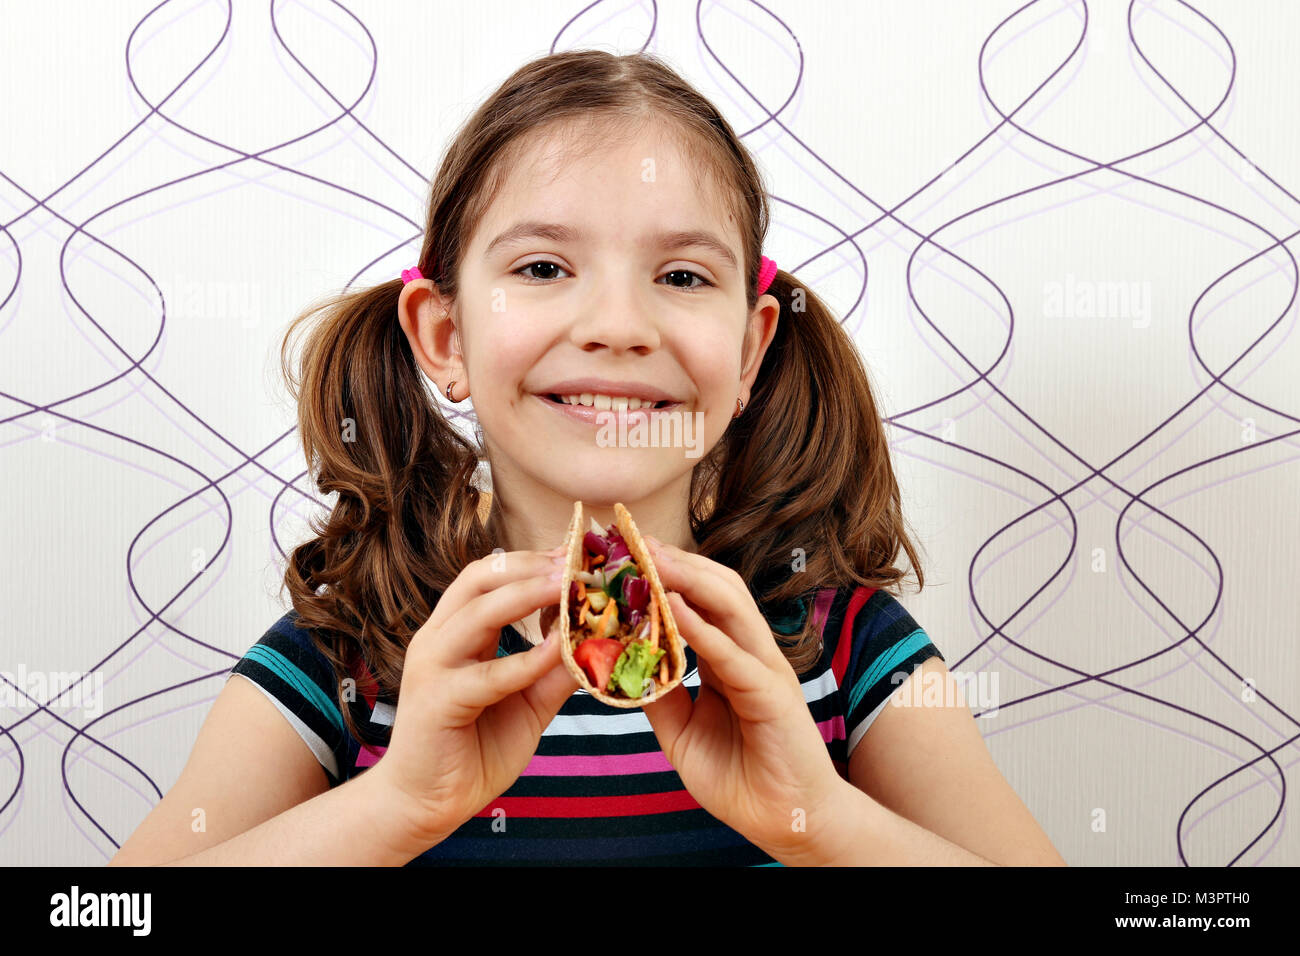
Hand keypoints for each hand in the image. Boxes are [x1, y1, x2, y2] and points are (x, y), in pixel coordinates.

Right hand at [368, 548, 578, 850]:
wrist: (425, 804)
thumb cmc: (474, 749)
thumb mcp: (528, 702)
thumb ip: (555, 670)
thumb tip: (598, 639)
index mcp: (457, 632)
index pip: (491, 577)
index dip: (535, 560)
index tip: (580, 554)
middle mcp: (439, 639)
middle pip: (480, 578)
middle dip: (532, 565)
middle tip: (577, 561)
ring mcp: (432, 666)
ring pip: (478, 613)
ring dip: (527, 596)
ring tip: (569, 588)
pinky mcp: (436, 702)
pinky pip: (485, 675)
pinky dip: (523, 661)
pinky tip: (555, 652)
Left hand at [640, 536, 846, 864]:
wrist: (784, 821)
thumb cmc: (739, 775)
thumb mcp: (680, 730)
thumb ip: (658, 693)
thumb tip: (622, 660)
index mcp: (729, 657)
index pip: (699, 600)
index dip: (665, 574)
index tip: (625, 555)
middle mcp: (750, 652)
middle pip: (716, 588)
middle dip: (676, 561)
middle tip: (633, 541)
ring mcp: (765, 668)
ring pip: (730, 606)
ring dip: (688, 579)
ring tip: (650, 560)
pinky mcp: (772, 695)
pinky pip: (734, 655)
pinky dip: (703, 629)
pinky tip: (673, 610)